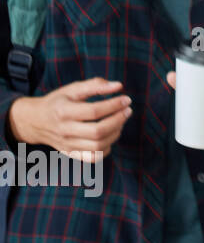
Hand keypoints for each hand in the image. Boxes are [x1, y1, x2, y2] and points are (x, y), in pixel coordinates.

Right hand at [6, 77, 131, 160]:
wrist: (35, 121)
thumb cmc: (58, 102)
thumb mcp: (72, 89)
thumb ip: (95, 85)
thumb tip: (119, 86)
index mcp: (63, 112)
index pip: (94, 111)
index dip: (114, 105)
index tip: (126, 99)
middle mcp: (64, 131)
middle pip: (98, 131)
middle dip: (118, 120)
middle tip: (128, 110)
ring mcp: (67, 145)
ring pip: (98, 146)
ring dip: (116, 133)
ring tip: (120, 121)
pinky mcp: (70, 153)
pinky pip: (93, 157)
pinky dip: (107, 148)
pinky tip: (110, 135)